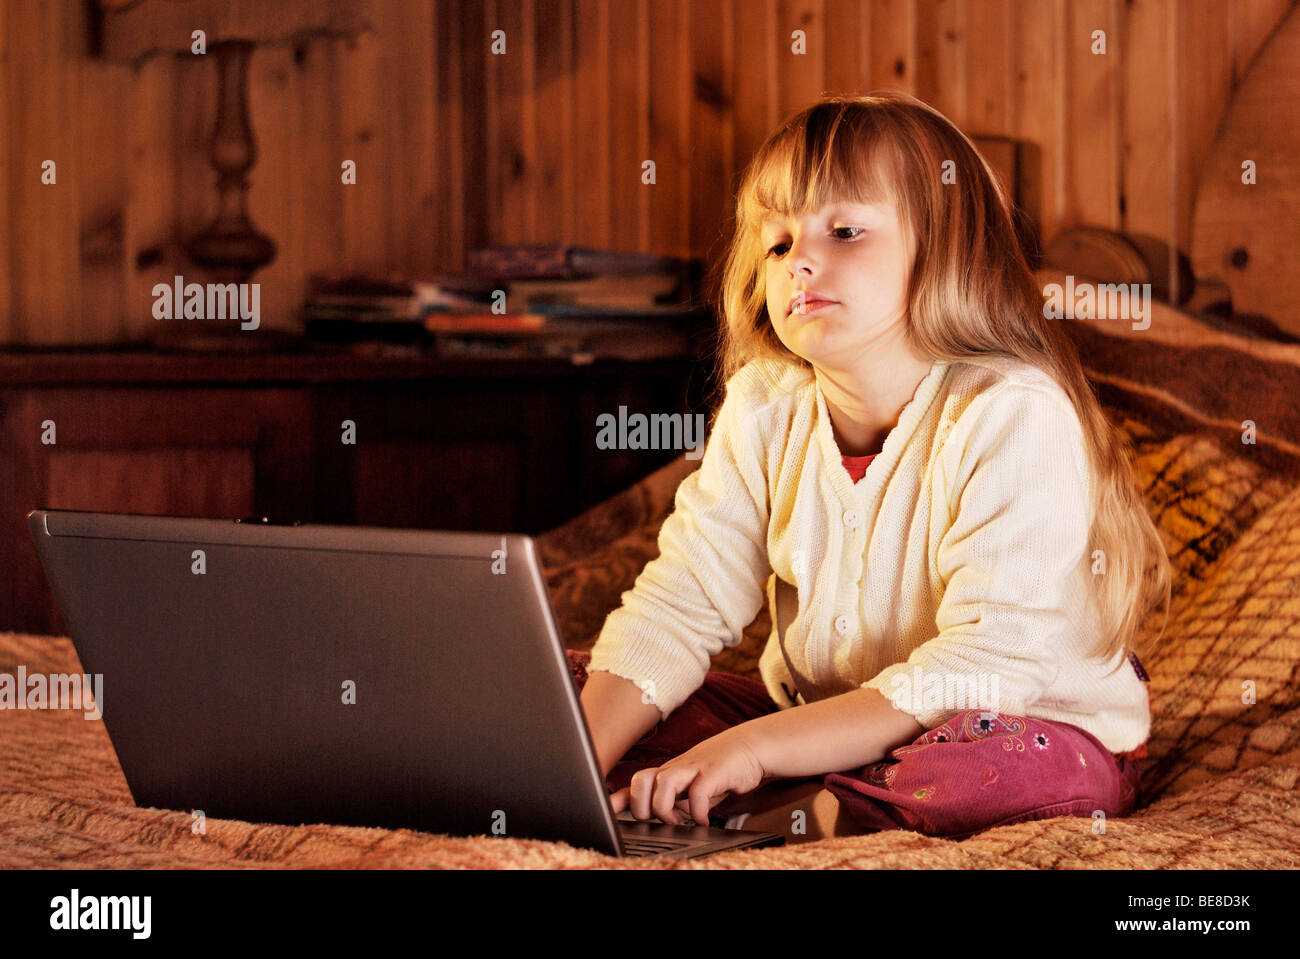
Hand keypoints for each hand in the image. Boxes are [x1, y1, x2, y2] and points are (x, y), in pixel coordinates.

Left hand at [609, 726, 766, 826]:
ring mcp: (694, 768)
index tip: (606, 813)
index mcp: (668, 773)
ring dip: (665, 808)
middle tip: (659, 821)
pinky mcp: (714, 772)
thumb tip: (654, 819)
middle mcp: (676, 769)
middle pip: (641, 781)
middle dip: (642, 807)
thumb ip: (674, 800)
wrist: (751, 748)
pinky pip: (698, 792)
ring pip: (662, 783)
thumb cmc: (719, 771)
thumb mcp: (691, 787)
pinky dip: (697, 811)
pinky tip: (704, 820)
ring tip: (679, 821)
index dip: (619, 799)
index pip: (636, 784)